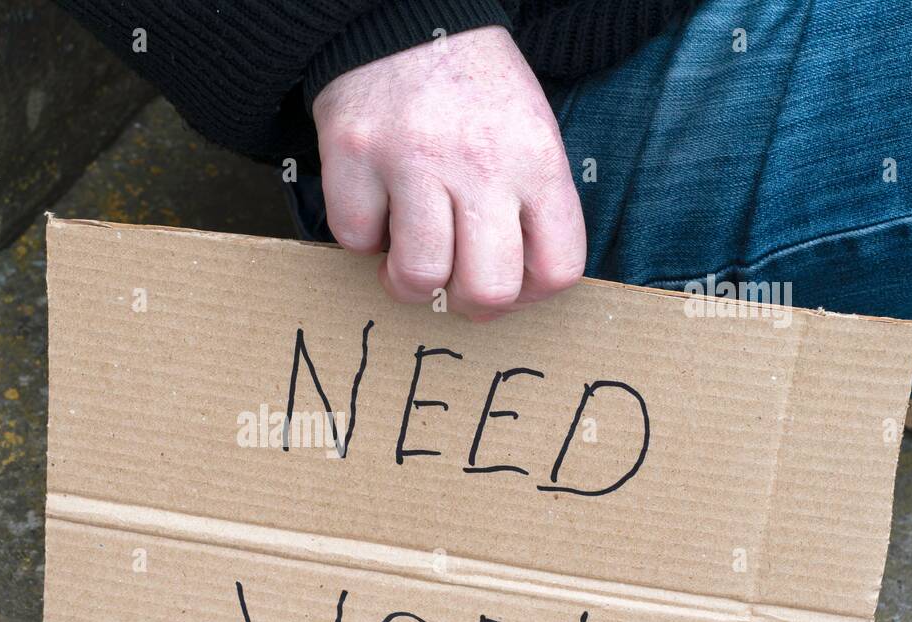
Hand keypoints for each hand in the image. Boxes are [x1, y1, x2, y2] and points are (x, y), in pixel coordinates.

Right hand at [312, 26, 585, 318]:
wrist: (405, 17)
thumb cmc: (471, 91)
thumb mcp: (530, 134)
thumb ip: (530, 206)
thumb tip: (508, 290)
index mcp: (537, 159)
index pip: (557, 269)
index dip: (529, 297)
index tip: (505, 287)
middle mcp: (481, 162)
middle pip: (487, 290)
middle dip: (465, 304)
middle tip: (450, 283)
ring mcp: (413, 158)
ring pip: (417, 276)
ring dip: (408, 281)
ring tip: (404, 254)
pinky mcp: (354, 154)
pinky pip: (355, 239)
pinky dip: (361, 236)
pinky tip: (375, 206)